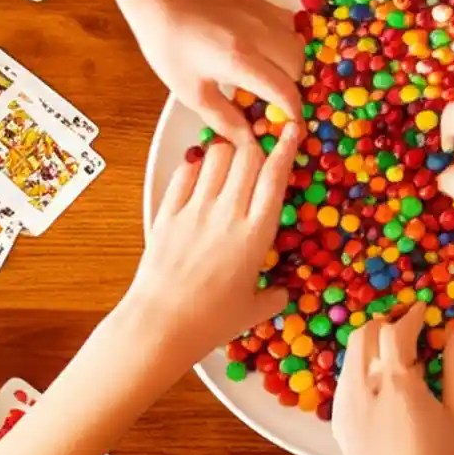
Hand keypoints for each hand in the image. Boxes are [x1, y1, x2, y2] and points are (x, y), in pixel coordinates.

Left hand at [123, 0, 303, 142]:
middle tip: (271, 100)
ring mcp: (262, 17)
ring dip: (291, 66)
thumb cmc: (171, 49)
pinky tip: (269, 51)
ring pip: (299, 46)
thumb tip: (251, 144)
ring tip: (270, 76)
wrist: (162, 4)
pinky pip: (290, 26)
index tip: (289, 125)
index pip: (285, 91)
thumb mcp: (193, 94)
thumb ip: (226, 121)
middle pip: (298, 69)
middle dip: (290, 89)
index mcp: (239, 60)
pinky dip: (288, 42)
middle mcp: (258, 36)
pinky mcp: (261, 5)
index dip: (292, 113)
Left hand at [126, 126, 301, 355]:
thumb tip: (282, 293)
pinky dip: (196, 165)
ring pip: (217, 155)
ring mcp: (195, 209)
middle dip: (256, 145)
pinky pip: (185, 173)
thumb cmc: (211, 321)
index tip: (292, 130)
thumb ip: (272, 297)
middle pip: (247, 155)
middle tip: (258, 150)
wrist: (160, 324)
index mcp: (256, 234)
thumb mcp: (252, 311)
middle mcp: (228, 213)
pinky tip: (199, 171)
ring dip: (227, 151)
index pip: (275, 177)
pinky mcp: (167, 213)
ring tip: (229, 160)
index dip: (286, 148)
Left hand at [332, 303, 453, 454]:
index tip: (425, 309)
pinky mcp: (338, 419)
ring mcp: (346, 402)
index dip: (413, 314)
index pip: (398, 330)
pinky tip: (380, 377)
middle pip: (366, 332)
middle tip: (409, 321)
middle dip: (387, 320)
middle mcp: (364, 385)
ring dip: (371, 340)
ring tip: (395, 347)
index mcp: (397, 382)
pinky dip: (361, 363)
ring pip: (351, 352)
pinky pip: (346, 377)